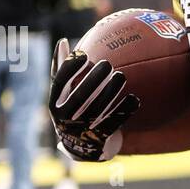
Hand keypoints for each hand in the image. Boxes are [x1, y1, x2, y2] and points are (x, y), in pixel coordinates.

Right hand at [48, 38, 139, 162]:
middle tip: (107, 63)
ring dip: (110, 92)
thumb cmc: (72, 109)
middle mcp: (65, 118)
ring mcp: (82, 130)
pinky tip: (135, 98)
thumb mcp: (63, 93)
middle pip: (79, 98)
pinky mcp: (99, 139)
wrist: (81, 147)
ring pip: (97, 110)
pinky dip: (124, 110)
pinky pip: (113, 123)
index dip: (70, 69)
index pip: (59, 84)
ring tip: (121, 75)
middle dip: (93, 80)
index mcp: (55, 103)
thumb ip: (62, 69)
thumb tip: (63, 41)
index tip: (84, 54)